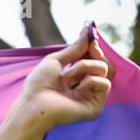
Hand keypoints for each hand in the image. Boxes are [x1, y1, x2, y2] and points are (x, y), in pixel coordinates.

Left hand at [11, 23, 113, 139]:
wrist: (34, 105)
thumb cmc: (38, 86)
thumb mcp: (55, 60)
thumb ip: (74, 49)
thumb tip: (88, 32)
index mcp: (75, 79)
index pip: (93, 59)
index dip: (93, 47)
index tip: (90, 35)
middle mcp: (85, 88)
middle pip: (103, 62)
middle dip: (95, 51)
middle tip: (89, 47)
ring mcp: (91, 98)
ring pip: (104, 69)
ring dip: (85, 66)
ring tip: (66, 76)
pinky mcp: (96, 107)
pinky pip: (105, 84)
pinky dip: (91, 81)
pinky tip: (76, 88)